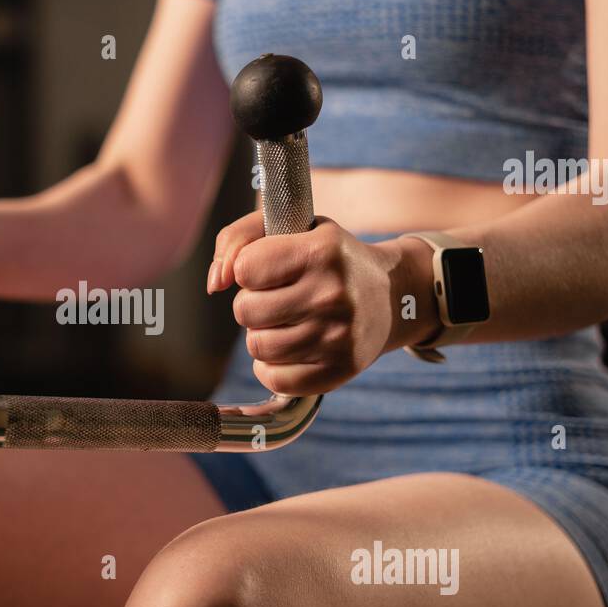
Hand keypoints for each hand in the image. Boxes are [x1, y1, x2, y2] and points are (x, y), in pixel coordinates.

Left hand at [207, 211, 434, 394]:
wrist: (392, 297)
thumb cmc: (328, 259)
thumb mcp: (292, 228)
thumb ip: (238, 239)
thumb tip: (215, 283)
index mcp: (322, 251)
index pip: (245, 269)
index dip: (249, 269)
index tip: (270, 269)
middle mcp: (333, 294)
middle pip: (245, 311)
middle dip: (253, 303)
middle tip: (278, 297)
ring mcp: (338, 336)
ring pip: (257, 347)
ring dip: (262, 334)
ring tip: (286, 321)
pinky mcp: (338, 371)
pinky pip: (274, 379)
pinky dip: (272, 366)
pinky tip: (290, 348)